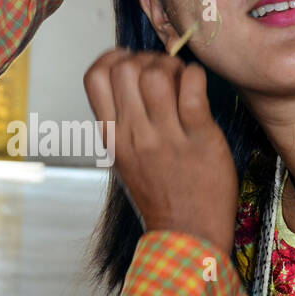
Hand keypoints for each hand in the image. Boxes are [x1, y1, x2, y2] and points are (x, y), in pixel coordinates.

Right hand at [84, 49, 237, 255]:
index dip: (114, 58)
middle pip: (125, 67)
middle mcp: (134, 135)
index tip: (132, 66)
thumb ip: (122, 121)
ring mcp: (166, 137)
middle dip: (146, 59)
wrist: (187, 236)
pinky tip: (198, 89)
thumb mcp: (125, 160)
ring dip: (173, 67)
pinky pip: (193, 86)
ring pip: (157, 73)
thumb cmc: (160, 195)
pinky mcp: (200, 138)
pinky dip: (196, 76)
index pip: (94, 77)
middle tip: (163, 75)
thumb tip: (131, 75)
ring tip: (182, 84)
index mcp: (112, 138)